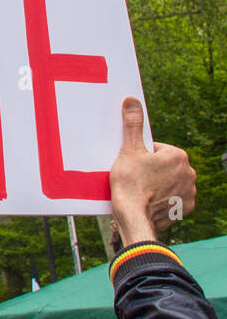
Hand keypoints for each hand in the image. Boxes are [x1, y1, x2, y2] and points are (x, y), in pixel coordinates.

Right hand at [108, 97, 194, 246]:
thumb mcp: (128, 150)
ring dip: (158, 183)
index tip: (133, 165)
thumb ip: (133, 124)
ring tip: (141, 190)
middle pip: (164, 165)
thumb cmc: (131, 183)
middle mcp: (189, 172)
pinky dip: (163, 199)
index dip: (141, 156)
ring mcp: (189, 192)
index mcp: (178, 156)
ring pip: (169, 181)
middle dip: (151, 169)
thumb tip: (132, 101)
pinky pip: (173, 198)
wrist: (135, 217)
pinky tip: (149, 201)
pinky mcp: (185, 208)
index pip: (157, 149)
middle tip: (134, 177)